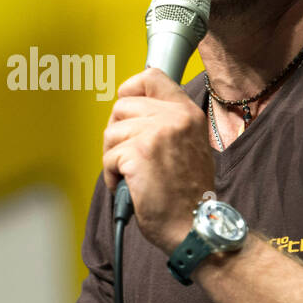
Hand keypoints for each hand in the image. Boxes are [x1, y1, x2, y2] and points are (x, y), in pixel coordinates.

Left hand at [101, 67, 215, 253]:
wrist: (193, 225)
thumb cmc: (186, 194)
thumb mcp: (189, 145)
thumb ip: (167, 123)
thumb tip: (131, 108)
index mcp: (187, 113)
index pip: (151, 77)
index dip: (130, 90)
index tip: (128, 110)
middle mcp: (174, 117)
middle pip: (122, 106)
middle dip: (118, 133)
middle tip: (131, 157)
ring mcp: (157, 133)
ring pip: (111, 132)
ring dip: (114, 157)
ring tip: (134, 175)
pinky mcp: (139, 153)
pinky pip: (108, 158)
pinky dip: (112, 176)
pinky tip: (130, 187)